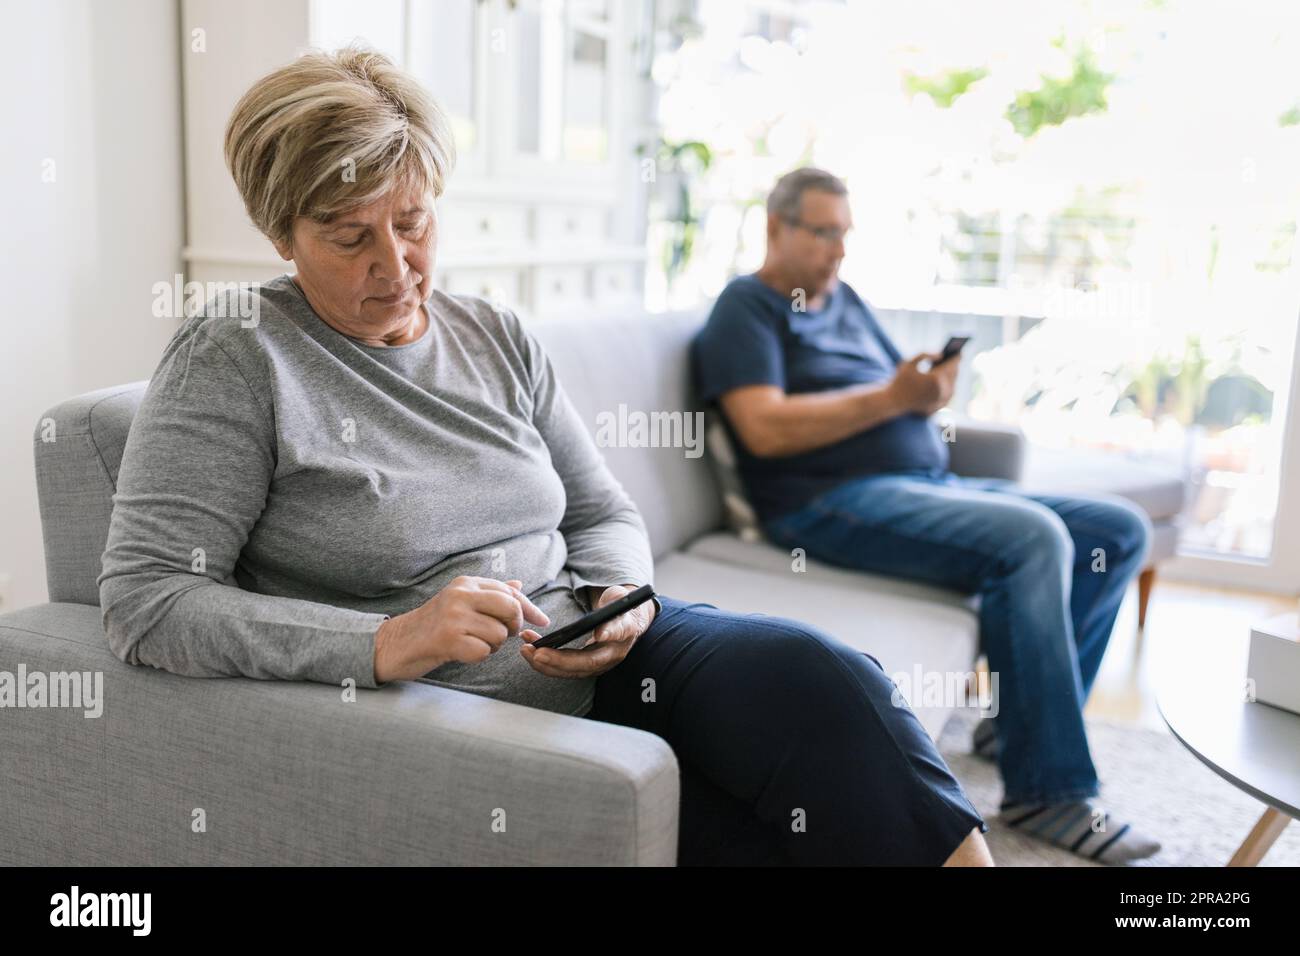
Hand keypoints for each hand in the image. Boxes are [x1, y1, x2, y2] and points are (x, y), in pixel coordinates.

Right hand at [373, 576, 548, 682]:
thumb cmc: (433, 625)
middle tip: (503, 635)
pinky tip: (463, 652)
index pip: (509, 592)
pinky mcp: (448, 640)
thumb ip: (489, 595)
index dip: (529, 608)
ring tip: (472, 643)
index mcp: (465, 583)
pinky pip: (484, 652)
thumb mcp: (460, 603)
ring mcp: (454, 617)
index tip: (542, 621)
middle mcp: (460, 595)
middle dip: (513, 626)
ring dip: (492, 646)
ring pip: (499, 634)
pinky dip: (478, 657)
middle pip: (511, 609)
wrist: (396, 644)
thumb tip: (518, 587)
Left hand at [519, 584, 654, 679]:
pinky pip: (564, 669)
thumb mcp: (619, 598)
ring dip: (546, 663)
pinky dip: (545, 662)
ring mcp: (598, 664)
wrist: (624, 623)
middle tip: (537, 653)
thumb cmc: (619, 608)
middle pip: (587, 662)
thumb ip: (615, 601)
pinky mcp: (584, 667)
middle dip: (559, 660)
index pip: (619, 633)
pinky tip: (529, 651)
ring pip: (571, 670)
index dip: (610, 633)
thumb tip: (607, 617)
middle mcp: (612, 653)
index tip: (600, 634)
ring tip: (526, 650)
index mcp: (625, 632)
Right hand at [888, 352, 958, 415]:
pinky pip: (948, 394)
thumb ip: (925, 355)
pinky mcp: (939, 406)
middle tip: (956, 358)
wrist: (893, 403)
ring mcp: (942, 400)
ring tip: (952, 368)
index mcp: (936, 378)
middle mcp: (942, 390)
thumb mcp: (909, 362)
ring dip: (952, 376)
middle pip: (953, 374)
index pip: (951, 364)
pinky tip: (947, 381)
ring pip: (952, 385)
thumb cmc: (899, 381)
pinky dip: (948, 386)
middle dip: (954, 366)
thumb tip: (941, 355)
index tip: (959, 351)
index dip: (955, 357)